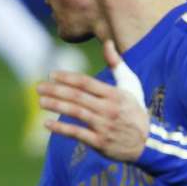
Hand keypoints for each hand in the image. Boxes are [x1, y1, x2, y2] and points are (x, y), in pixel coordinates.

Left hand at [37, 39, 149, 161]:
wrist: (148, 142)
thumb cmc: (134, 110)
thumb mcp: (130, 85)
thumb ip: (116, 64)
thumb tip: (107, 42)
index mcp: (115, 94)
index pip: (87, 83)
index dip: (68, 77)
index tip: (51, 74)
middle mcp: (109, 109)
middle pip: (78, 97)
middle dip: (56, 90)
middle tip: (38, 87)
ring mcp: (104, 126)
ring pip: (76, 113)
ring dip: (57, 106)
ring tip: (41, 101)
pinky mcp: (100, 142)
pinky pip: (78, 133)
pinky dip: (61, 128)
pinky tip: (46, 123)